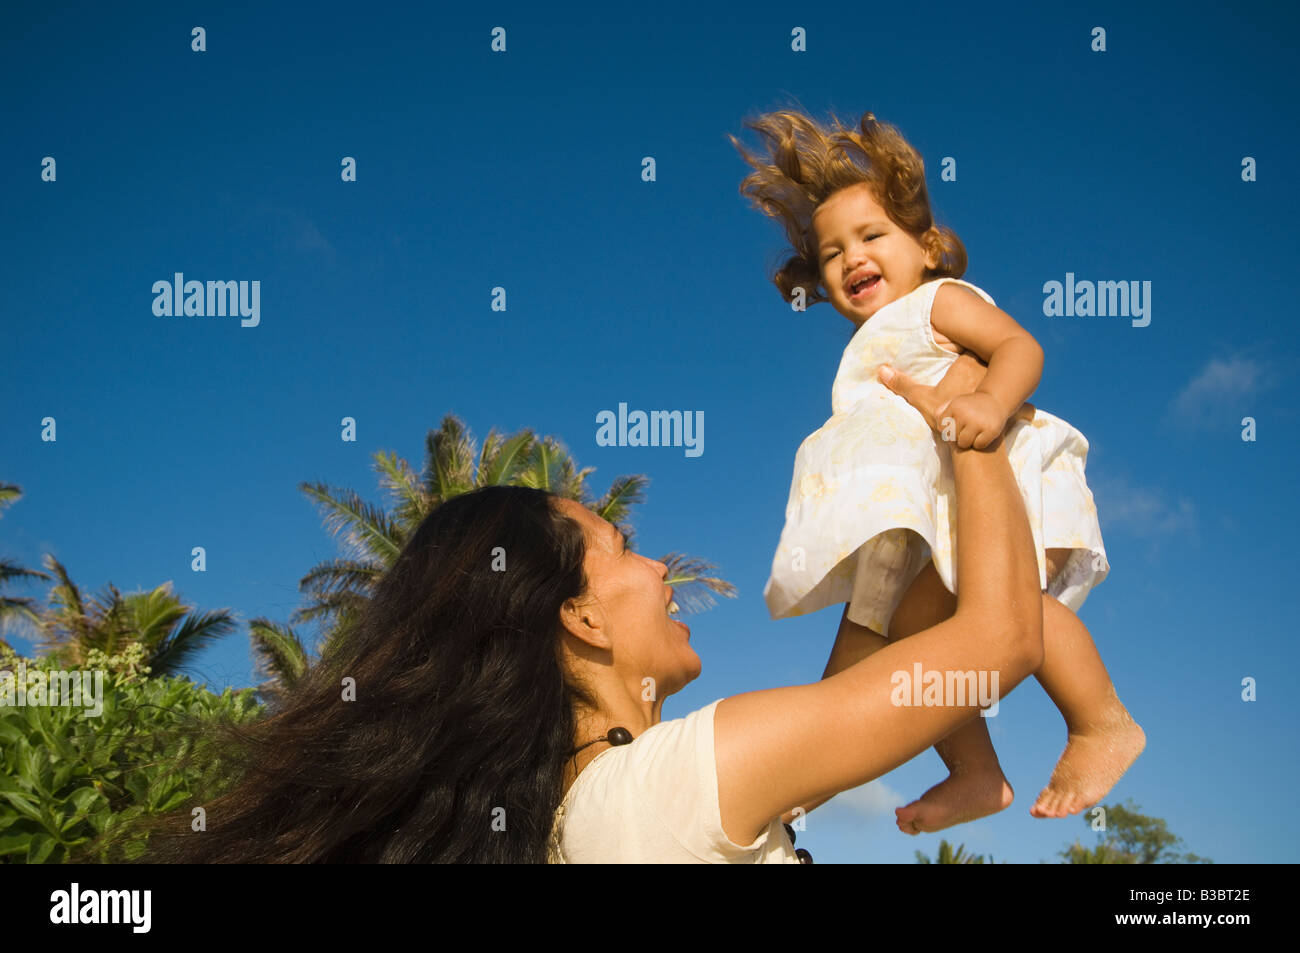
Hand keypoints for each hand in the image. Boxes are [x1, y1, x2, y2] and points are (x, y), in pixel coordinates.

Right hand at [878, 353, 1034, 443]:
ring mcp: (1001, 388)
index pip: (970, 351)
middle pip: (990, 361)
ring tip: (1003, 385)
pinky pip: (1018, 402)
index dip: (967, 351)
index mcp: (968, 365)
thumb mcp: (922, 400)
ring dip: (1006, 384)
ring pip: (1006, 380)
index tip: (964, 351)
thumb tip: (881, 371)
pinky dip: (1022, 406)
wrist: (970, 442)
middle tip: (985, 364)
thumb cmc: (947, 418)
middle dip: (989, 363)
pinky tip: (1024, 408)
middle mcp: (988, 373)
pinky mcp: (1009, 406)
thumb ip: (903, 385)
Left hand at [941, 391, 1008, 449]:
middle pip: (952, 437)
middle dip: (958, 436)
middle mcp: (965, 414)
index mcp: (955, 406)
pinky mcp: (991, 430)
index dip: (948, 430)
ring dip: (968, 442)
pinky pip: (979, 445)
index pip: (942, 428)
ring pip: (963, 443)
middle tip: (967, 430)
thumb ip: (942, 410)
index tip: (956, 426)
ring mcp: (978, 422)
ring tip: (974, 434)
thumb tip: (937, 420)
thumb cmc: (972, 404)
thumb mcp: (956, 402)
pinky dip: (981, 443)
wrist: (996, 399)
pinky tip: (984, 435)